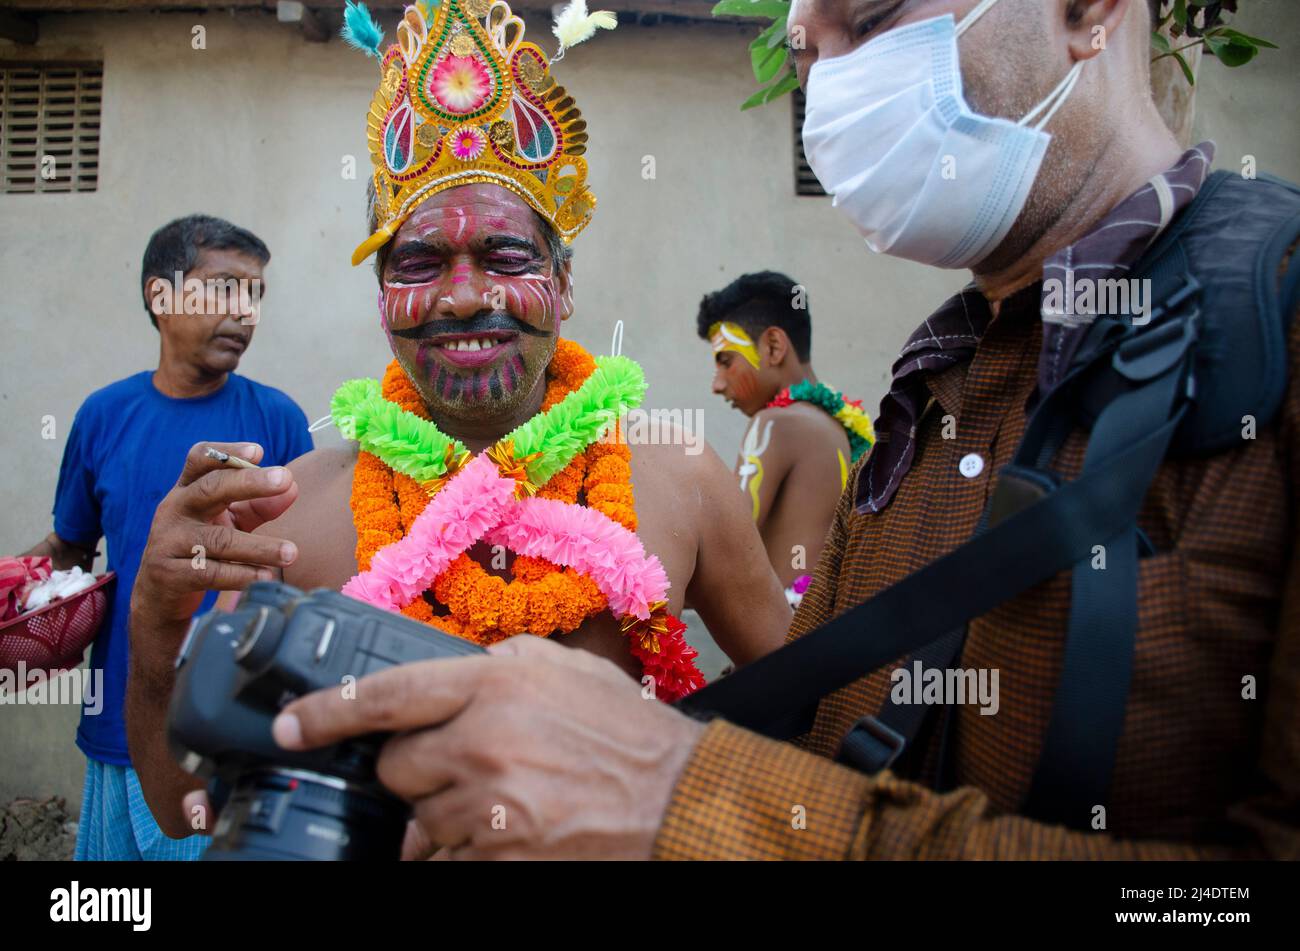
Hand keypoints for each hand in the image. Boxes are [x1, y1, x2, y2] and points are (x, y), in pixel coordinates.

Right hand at [134, 441, 299, 627]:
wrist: (159, 594)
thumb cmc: (201, 547)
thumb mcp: (228, 522)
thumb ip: (258, 506)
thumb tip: (292, 487)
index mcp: (188, 489)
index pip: (201, 460)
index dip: (227, 452)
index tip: (258, 450)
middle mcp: (174, 509)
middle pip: (210, 488)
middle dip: (249, 482)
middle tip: (286, 480)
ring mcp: (168, 542)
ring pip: (218, 539)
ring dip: (259, 546)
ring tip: (291, 552)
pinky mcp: (169, 575)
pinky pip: (211, 573)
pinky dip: (242, 575)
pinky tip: (266, 577)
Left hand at [273, 635, 706, 859]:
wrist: (678, 798)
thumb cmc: (621, 730)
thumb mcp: (563, 669)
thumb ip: (497, 664)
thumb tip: (442, 673)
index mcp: (497, 684)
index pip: (388, 695)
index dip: (326, 713)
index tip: (287, 727)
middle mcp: (485, 742)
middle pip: (395, 767)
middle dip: (414, 770)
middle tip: (459, 766)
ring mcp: (491, 807)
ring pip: (418, 821)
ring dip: (444, 816)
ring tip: (499, 801)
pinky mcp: (501, 857)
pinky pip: (446, 861)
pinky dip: (464, 852)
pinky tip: (502, 833)